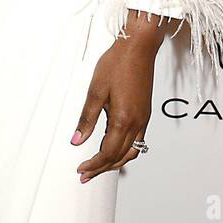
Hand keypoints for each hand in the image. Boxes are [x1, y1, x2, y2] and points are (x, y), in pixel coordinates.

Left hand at [71, 10, 171, 182]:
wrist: (138, 47)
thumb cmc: (117, 64)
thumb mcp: (96, 90)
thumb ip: (87, 119)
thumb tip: (77, 140)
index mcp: (123, 120)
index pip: (107, 153)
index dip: (93, 164)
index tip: (81, 169)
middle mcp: (137, 123)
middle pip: (120, 157)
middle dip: (102, 168)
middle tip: (85, 174)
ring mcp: (144, 119)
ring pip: (131, 151)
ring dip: (115, 162)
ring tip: (98, 167)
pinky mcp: (145, 113)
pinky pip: (138, 141)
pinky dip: (125, 151)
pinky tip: (114, 149)